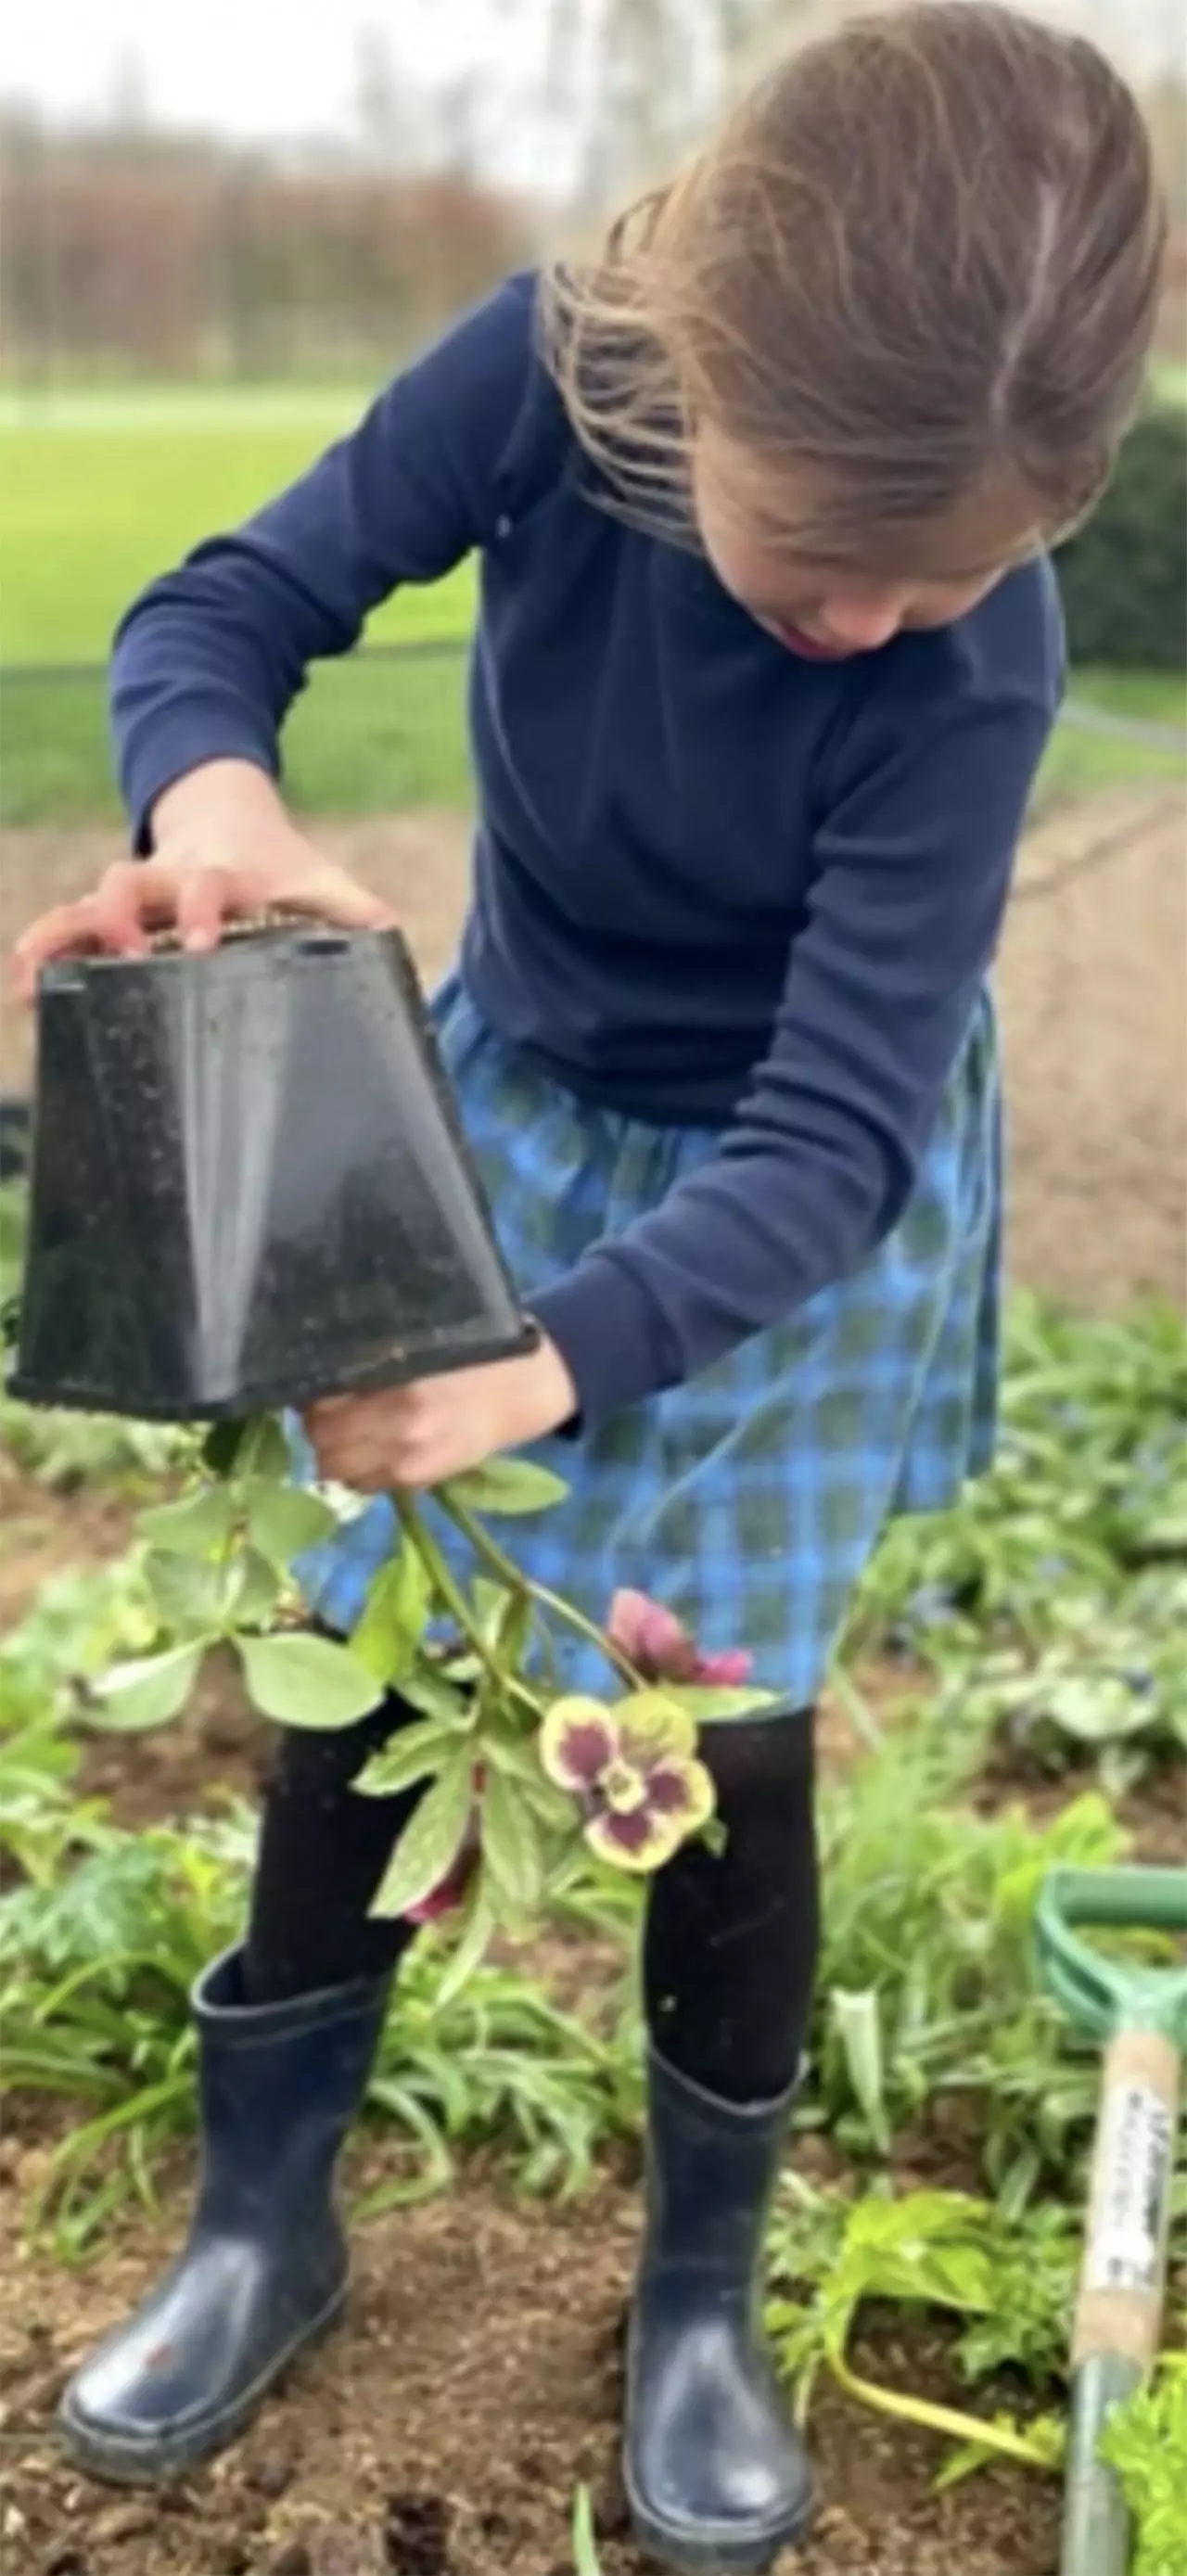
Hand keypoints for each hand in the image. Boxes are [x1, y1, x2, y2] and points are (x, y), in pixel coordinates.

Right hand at [12, 761, 393, 1000]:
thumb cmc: (279, 868)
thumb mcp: (317, 881)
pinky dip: (45, 949)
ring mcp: (133, 898)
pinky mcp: (110, 916)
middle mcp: (166, 880)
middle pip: (130, 885)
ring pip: (86, 905)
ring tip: (35, 974)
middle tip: (125, 954)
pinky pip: (69, 927)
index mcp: (220, 874)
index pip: (208, 886)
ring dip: (64, 934)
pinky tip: (25, 988)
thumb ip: (351, 909)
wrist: (228, 817)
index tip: (201, 942)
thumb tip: (388, 933)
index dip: (202, 909)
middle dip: (121, 917)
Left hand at [304, 1338, 577, 1492]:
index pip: (322, 1401)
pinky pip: (364, 1486)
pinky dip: (358, 1473)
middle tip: (330, 1413)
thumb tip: (321, 1371)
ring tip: (349, 1435)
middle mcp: (399, 1421)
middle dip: (318, 1427)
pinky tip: (373, 1452)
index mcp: (398, 1379)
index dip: (312, 1396)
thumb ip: (372, 1358)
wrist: (521, 1391)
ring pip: (335, 1469)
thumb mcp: (420, 1344)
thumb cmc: (469, 1357)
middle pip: (321, 1438)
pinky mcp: (418, 1479)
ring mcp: (408, 1456)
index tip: (320, 1388)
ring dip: (333, 1454)